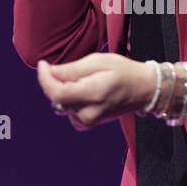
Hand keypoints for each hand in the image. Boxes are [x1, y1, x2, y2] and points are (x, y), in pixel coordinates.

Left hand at [37, 54, 155, 129]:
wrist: (143, 90)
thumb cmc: (123, 72)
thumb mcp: (98, 61)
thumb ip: (71, 69)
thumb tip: (49, 72)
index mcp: (92, 94)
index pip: (57, 93)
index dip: (45, 78)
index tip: (43, 64)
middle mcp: (88, 113)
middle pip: (56, 98)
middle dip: (55, 81)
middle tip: (71, 69)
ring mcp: (88, 121)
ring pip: (61, 104)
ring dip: (64, 90)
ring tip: (84, 80)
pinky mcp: (88, 124)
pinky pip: (67, 111)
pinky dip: (70, 100)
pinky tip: (84, 92)